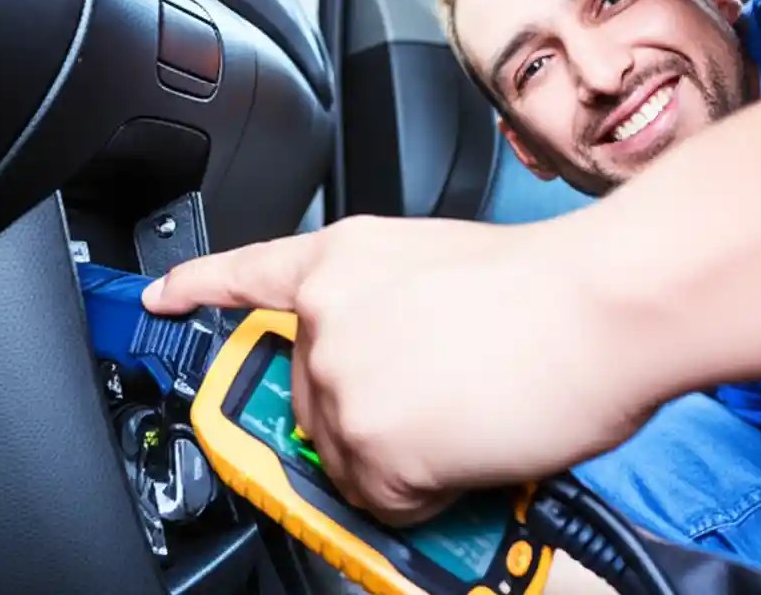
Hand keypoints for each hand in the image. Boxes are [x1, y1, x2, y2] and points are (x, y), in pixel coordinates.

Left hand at [143, 216, 661, 526]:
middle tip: (432, 406)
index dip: (198, 289)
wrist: (598, 305)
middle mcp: (324, 317)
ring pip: (348, 455)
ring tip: (469, 417)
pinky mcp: (366, 442)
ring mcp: (338, 380)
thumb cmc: (552, 286)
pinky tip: (470, 448)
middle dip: (365, 417)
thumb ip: (390, 310)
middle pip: (314, 399)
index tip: (161, 299)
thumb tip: (395, 367)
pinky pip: (380, 499)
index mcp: (341, 261)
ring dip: (402, 457)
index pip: (248, 274)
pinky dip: (425, 495)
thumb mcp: (441, 269)